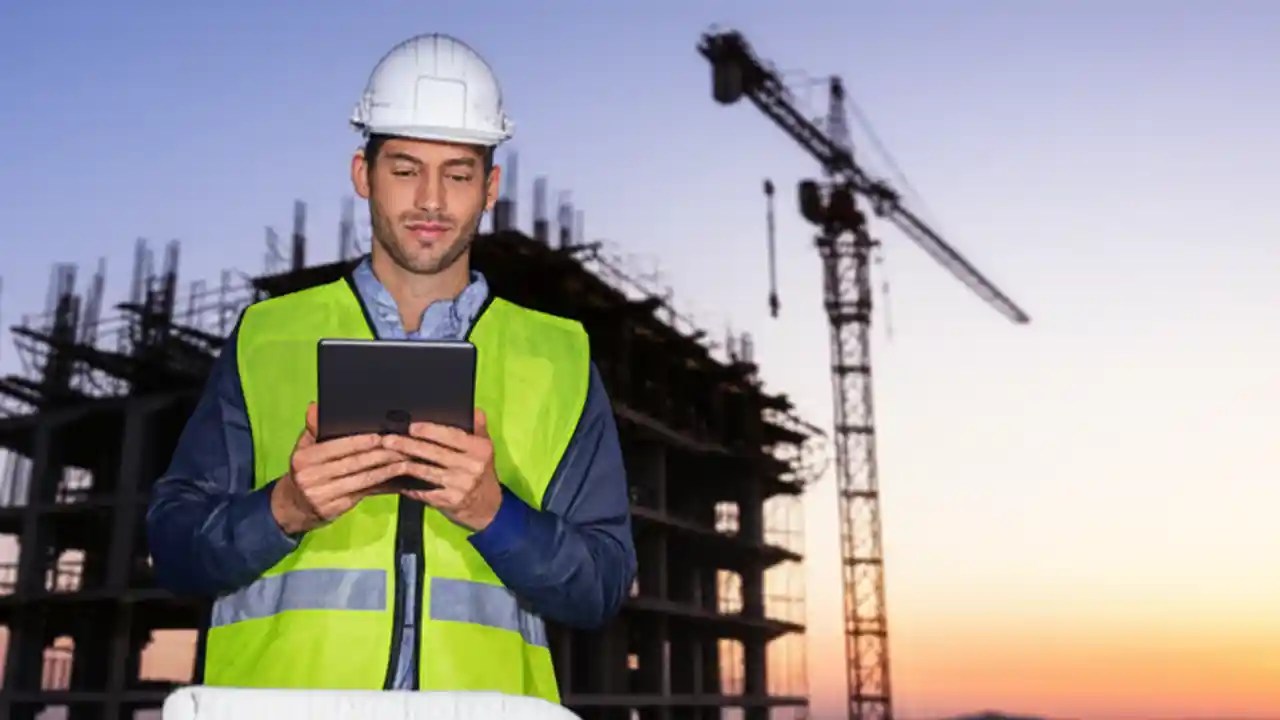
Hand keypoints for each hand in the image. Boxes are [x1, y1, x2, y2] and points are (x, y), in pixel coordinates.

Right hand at [270, 403, 406, 534]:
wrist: (294, 506)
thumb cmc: (306, 470)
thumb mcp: (304, 447)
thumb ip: (313, 428)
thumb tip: (316, 407)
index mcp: (303, 458)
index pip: (337, 447)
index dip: (360, 442)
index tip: (381, 436)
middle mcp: (311, 478)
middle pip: (353, 464)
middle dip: (380, 455)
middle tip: (402, 446)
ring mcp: (322, 496)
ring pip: (362, 480)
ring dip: (386, 470)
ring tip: (404, 461)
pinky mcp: (335, 509)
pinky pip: (365, 494)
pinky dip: (383, 486)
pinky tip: (397, 479)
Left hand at [380, 408, 502, 530]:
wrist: (486, 507)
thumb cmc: (481, 472)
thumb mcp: (485, 448)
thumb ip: (478, 427)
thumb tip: (473, 408)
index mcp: (480, 449)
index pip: (452, 436)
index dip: (429, 430)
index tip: (411, 426)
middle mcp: (472, 467)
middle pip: (434, 453)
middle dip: (408, 445)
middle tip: (388, 440)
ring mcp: (460, 485)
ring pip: (425, 471)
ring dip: (403, 464)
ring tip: (388, 456)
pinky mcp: (450, 501)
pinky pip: (424, 491)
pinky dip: (409, 486)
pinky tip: (397, 480)